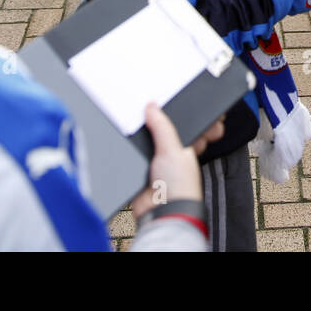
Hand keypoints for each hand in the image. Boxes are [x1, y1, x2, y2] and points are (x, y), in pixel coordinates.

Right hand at [129, 103, 216, 220]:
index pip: (177, 125)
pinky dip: (129, 152)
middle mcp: (169, 156)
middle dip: (150, 125)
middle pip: (157, 133)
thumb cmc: (179, 187)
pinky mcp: (139, 173)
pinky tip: (126, 144)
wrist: (162, 212)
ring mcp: (154, 165)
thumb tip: (152, 107)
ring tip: (133, 127)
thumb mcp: (172, 149)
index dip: (169, 114)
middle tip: (142, 110)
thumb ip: (162, 126)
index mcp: (184, 148)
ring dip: (139, 140)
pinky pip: (132, 157)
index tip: (160, 99)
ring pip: (144, 144)